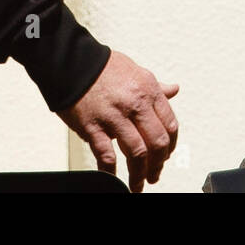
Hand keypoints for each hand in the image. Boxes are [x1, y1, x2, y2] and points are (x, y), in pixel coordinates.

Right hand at [55, 50, 178, 191]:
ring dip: (139, 174)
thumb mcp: (134, 70)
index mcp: (147, 89)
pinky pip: (106, 155)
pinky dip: (110, 171)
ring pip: (137, 153)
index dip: (170, 146)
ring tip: (138, 184)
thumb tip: (174, 90)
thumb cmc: (101, 65)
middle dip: (157, 165)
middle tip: (153, 175)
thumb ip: (155, 86)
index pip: (170, 125)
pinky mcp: (93, 125)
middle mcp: (134, 103)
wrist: (70, 60)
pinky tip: (112, 177)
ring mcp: (113, 116)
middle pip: (156, 143)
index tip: (165, 156)